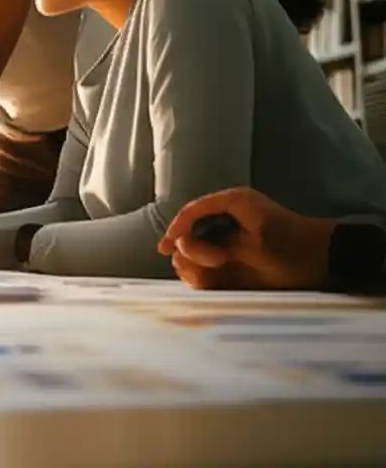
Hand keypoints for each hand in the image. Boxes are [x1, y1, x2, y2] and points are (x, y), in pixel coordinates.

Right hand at [159, 188, 334, 289]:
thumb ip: (216, 244)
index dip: (175, 228)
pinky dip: (201, 276)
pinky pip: (203, 267)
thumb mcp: (255, 244)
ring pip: (191, 252)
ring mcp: (227, 238)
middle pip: (188, 233)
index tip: (164, 248)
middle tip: (220, 262)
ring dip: (196, 265)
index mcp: (231, 204)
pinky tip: (211, 281)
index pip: (191, 212)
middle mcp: (225, 218)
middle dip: (195, 250)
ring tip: (216, 274)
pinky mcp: (230, 257)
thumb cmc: (292, 250)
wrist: (323, 263)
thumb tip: (181, 250)